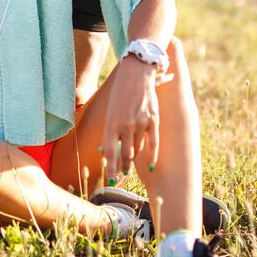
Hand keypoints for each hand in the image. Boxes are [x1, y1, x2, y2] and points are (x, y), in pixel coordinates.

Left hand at [101, 56, 163, 183]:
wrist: (136, 75)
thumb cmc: (119, 95)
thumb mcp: (110, 114)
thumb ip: (108, 134)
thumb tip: (103, 153)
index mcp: (111, 124)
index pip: (110, 153)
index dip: (110, 169)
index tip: (110, 181)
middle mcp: (126, 125)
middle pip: (125, 155)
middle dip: (122, 168)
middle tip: (121, 178)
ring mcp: (140, 123)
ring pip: (138, 149)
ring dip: (133, 161)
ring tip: (129, 170)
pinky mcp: (153, 120)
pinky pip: (153, 143)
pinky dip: (151, 156)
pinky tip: (151, 166)